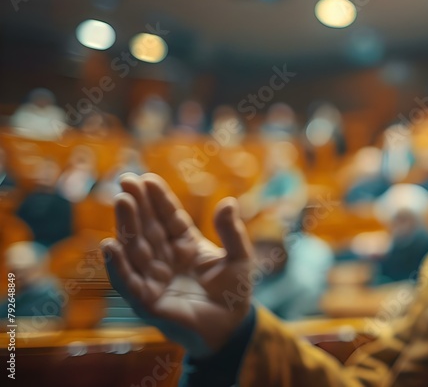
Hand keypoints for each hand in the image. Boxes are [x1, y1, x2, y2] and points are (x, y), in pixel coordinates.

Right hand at [102, 173, 253, 356]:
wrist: (232, 327)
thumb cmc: (234, 292)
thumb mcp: (239, 258)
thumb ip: (232, 232)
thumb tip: (228, 202)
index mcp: (185, 243)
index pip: (168, 217)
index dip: (158, 199)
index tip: (146, 178)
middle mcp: (165, 258)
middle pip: (148, 228)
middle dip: (137, 206)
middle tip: (126, 181)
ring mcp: (153, 278)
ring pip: (136, 248)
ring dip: (127, 226)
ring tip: (121, 201)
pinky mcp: (146, 301)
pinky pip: (128, 281)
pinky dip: (117, 265)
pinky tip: (109, 245)